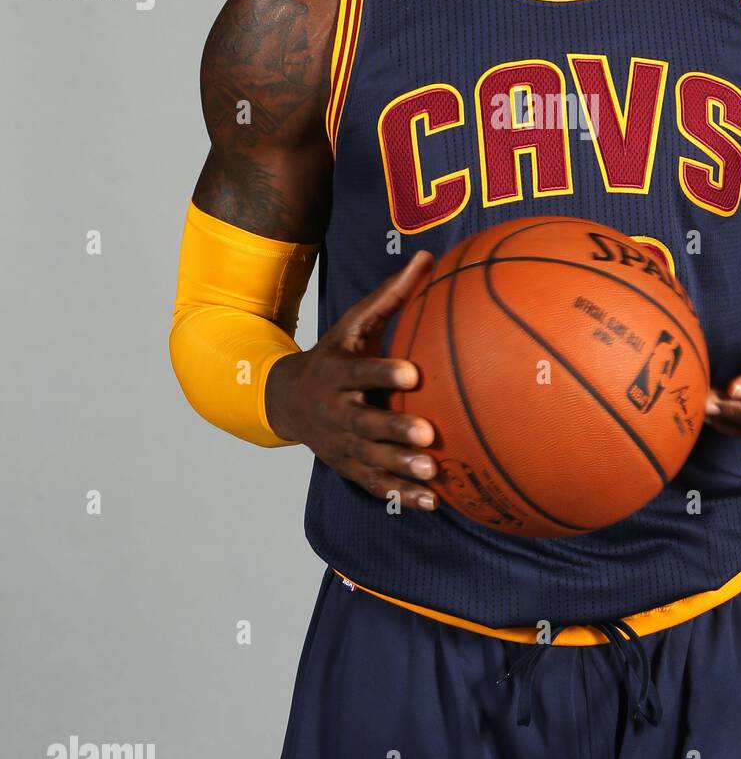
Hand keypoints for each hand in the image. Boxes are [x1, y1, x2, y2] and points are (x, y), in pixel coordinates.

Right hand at [264, 249, 439, 509]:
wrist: (288, 400)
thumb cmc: (334, 355)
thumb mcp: (352, 324)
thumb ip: (389, 295)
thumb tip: (427, 257)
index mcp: (336, 373)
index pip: (359, 373)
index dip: (382, 374)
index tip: (413, 374)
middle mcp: (336, 411)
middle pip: (365, 423)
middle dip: (394, 431)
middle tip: (428, 434)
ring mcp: (341, 444)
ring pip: (371, 459)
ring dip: (401, 468)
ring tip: (433, 473)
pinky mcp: (349, 467)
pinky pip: (375, 484)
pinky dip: (401, 495)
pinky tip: (432, 502)